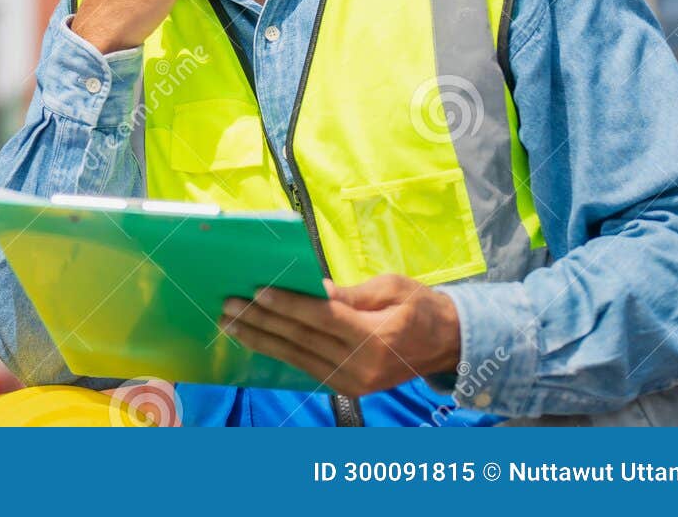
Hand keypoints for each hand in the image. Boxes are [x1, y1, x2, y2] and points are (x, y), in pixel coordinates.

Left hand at [218, 275, 461, 395]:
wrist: (448, 346)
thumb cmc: (421, 307)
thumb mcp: (392, 288)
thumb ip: (350, 293)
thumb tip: (311, 289)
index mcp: (376, 337)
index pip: (323, 318)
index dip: (288, 305)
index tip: (257, 291)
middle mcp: (362, 365)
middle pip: (302, 339)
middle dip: (262, 322)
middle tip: (229, 306)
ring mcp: (353, 382)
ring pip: (297, 357)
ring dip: (260, 340)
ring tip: (230, 324)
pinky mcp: (347, 388)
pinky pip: (305, 367)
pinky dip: (278, 353)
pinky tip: (255, 340)